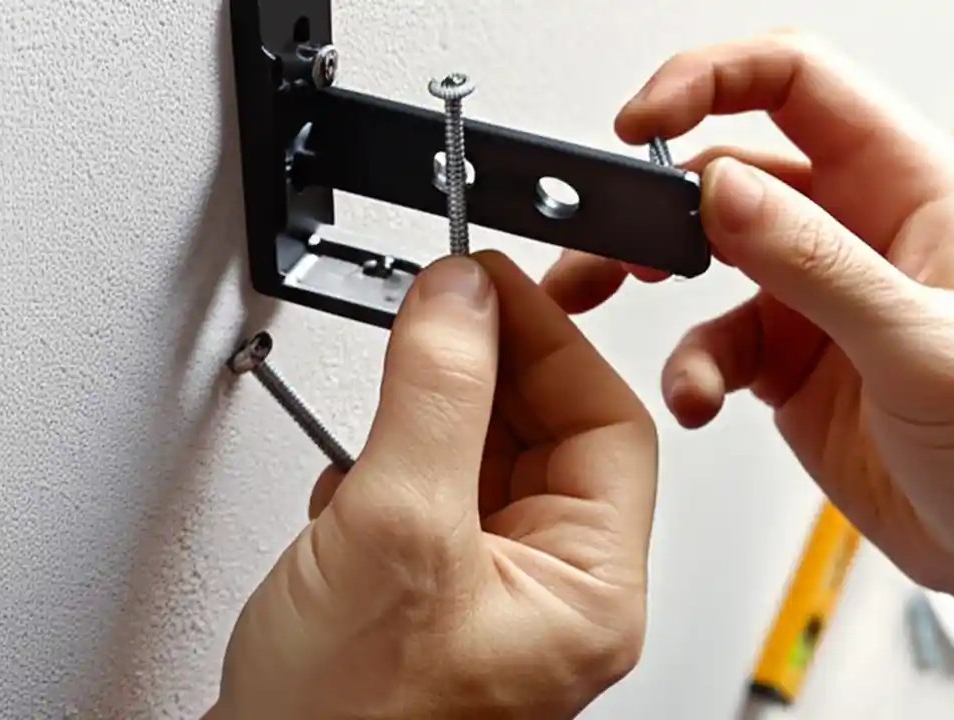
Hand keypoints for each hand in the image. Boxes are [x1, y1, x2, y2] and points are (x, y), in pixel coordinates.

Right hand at [211, 252, 656, 718]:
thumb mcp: (398, 532)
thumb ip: (435, 397)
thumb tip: (460, 296)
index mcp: (589, 592)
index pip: (606, 424)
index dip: (550, 339)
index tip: (490, 283)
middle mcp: (550, 594)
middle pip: (544, 434)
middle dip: (480, 374)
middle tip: (431, 315)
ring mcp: (485, 594)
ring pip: (478, 458)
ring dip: (422, 420)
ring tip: (376, 411)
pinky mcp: (422, 596)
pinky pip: (427, 496)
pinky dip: (385, 467)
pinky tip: (348, 485)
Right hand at [543, 32, 953, 717]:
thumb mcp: (922, 347)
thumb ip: (815, 263)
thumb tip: (725, 191)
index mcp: (917, 190)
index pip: (802, 82)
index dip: (714, 78)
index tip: (646, 119)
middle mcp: (863, 230)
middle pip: (736, 167)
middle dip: (665, 197)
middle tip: (617, 231)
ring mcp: (822, 295)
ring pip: (712, 254)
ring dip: (659, 284)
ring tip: (617, 302)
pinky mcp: (793, 358)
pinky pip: (714, 339)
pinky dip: (692, 366)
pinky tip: (700, 395)